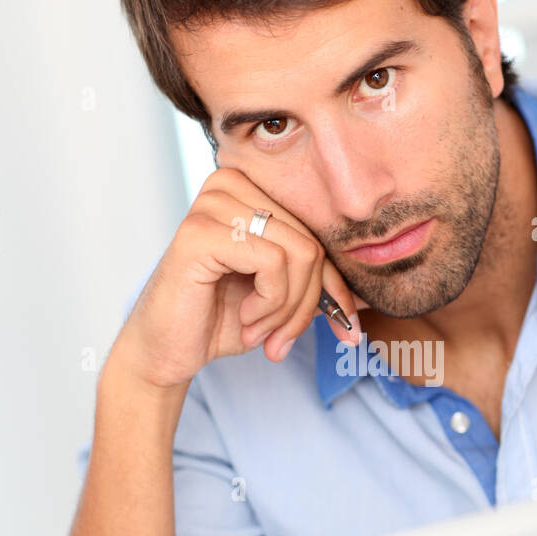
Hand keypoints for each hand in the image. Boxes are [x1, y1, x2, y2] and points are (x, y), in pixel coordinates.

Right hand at [109, 166, 366, 390]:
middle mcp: (231, 183)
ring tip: (259, 331)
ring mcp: (212, 203)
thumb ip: (319, 283)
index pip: (318, 234)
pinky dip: (268, 305)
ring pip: (300, 254)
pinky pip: (272, 263)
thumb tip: (370, 296)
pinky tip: (243, 319)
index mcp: (252, 190)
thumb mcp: (283, 297)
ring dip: (286, 310)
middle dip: (306, 306)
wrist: (167, 351)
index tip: (347, 330)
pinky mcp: (200, 231)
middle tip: (279, 340)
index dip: (338, 287)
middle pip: (313, 244)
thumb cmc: (220, 319)